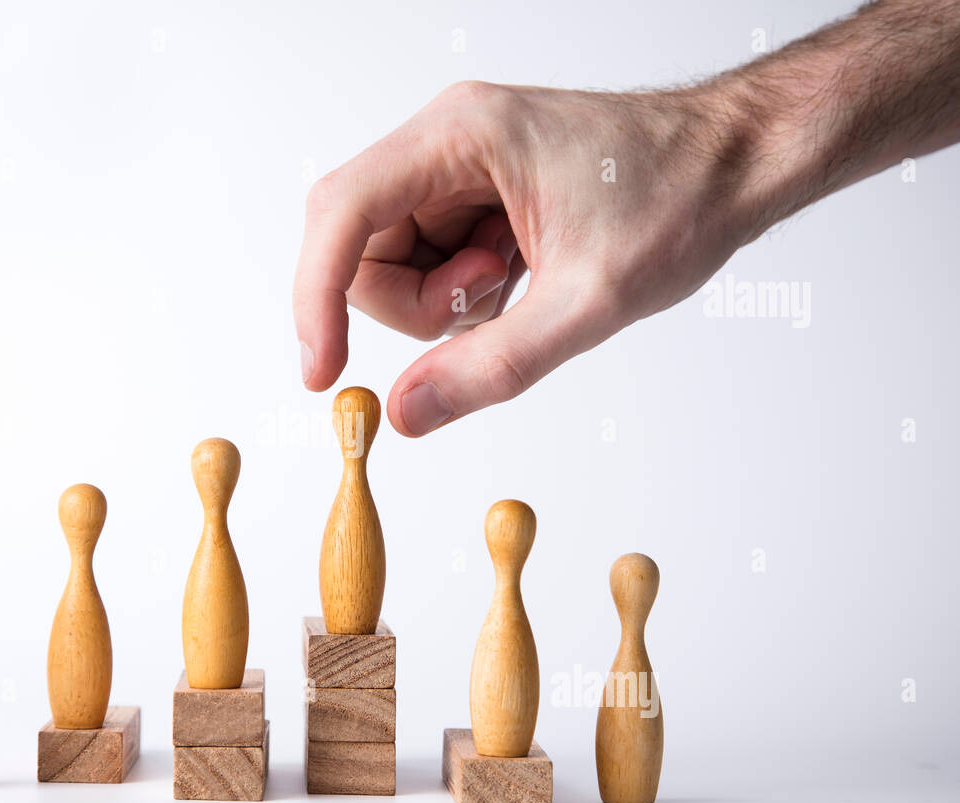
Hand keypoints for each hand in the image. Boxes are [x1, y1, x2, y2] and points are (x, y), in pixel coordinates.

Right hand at [293, 80, 750, 435]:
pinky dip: (464, 292)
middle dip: (414, 305)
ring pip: (391, 264)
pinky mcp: (470, 193)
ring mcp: (455, 167)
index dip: (316, 296)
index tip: (323, 372)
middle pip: (359, 248)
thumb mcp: (588, 302)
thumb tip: (404, 414)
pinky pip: (426, 262)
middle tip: (497, 301)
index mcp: (461, 136)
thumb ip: (491, 366)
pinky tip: (524, 272)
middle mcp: (445, 141)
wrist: (739, 160)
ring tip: (524, 279)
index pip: (343, 213)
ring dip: (444, 301)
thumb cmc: (682, 197)